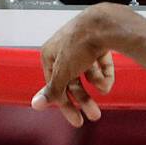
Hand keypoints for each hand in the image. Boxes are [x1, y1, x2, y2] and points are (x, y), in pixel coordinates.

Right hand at [32, 3, 128, 126]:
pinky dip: (105, 72)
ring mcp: (82, 47)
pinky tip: (109, 78)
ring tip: (105, 90)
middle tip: (94, 115)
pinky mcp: (99, 45)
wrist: (104, 24)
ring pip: (88, 74)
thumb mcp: (63, 71)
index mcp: (49, 55)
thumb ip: (52, 90)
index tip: (76, 119)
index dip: (65, 104)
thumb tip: (36, 104)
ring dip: (97, 84)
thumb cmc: (79, 43)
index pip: (55, 86)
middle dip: (84, 99)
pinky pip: (101, 65)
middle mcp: (64, 51)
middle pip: (73, 82)